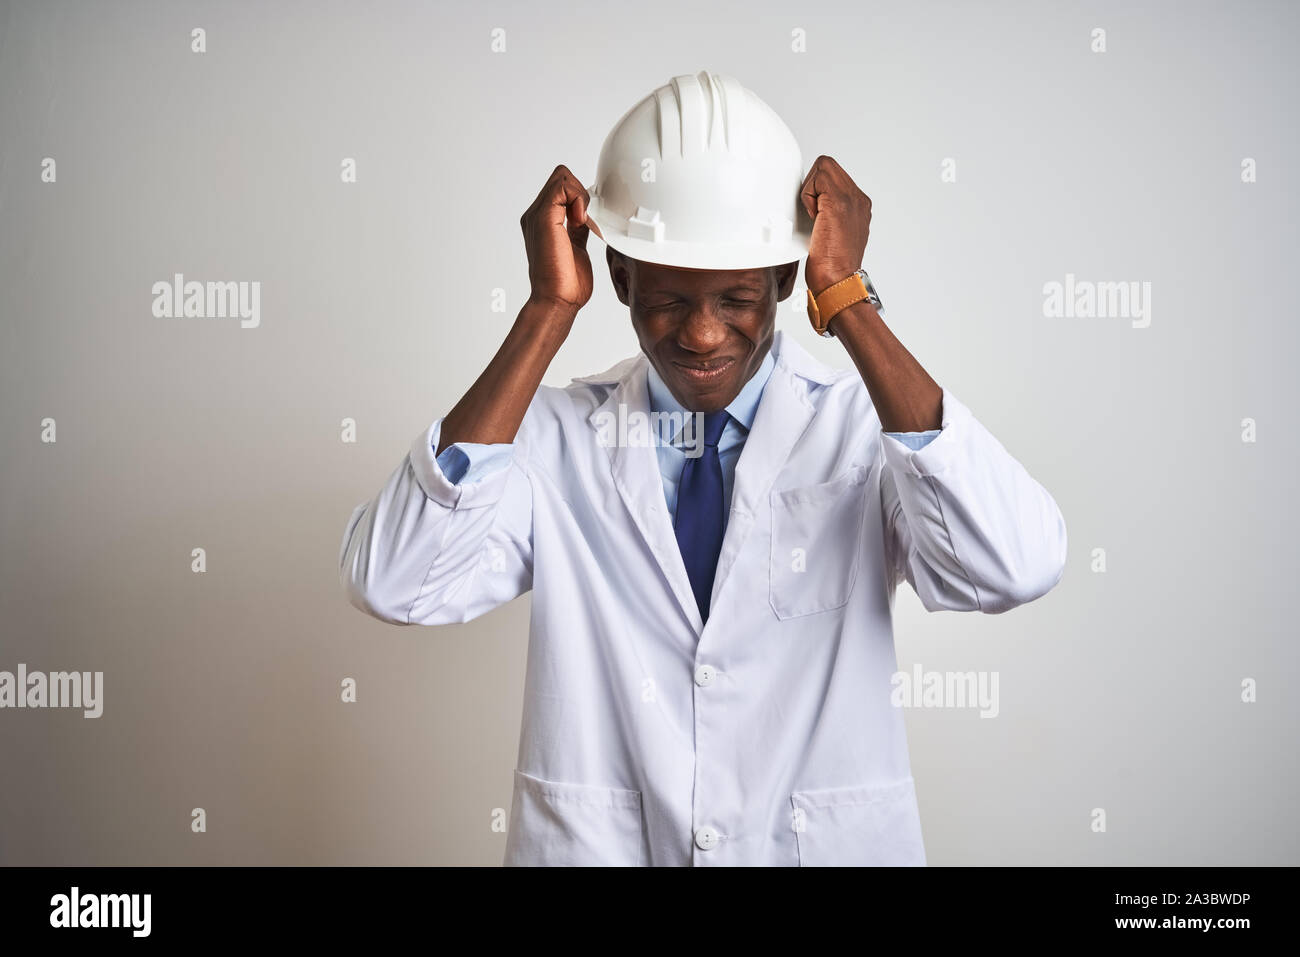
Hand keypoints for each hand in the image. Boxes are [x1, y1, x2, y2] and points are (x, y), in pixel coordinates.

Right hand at [521, 165, 593, 313]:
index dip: (580, 197)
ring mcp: (537, 214)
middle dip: (581, 193)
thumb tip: (585, 218)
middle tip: (587, 220)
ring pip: (562, 177)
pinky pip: (563, 186)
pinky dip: (579, 198)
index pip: (561, 188)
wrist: (557, 300)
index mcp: (542, 222)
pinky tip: (581, 221)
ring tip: (583, 222)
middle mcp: (536, 215)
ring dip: (581, 195)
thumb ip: (577, 229)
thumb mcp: (576, 248)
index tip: (588, 221)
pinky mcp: (544, 216)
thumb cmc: (566, 283)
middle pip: (561, 178)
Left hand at [799, 155, 871, 293]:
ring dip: (810, 191)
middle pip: (828, 166)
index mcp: (859, 206)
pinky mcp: (839, 202)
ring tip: (815, 218)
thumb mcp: (832, 233)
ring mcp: (852, 199)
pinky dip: (808, 195)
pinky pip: (818, 177)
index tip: (815, 215)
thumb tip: (812, 204)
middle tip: (813, 214)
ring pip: (823, 168)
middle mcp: (859, 199)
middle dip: (813, 186)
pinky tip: (814, 218)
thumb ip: (828, 214)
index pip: (833, 176)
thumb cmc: (831, 266)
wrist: (838, 281)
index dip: (817, 190)